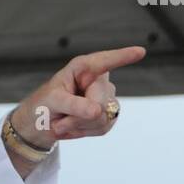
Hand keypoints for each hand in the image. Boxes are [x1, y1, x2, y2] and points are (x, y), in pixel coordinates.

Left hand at [11, 46, 146, 146]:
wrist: (42, 123)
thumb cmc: (44, 104)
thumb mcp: (53, 101)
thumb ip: (73, 105)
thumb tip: (98, 111)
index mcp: (83, 68)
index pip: (105, 61)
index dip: (123, 56)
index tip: (141, 51)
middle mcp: (99, 80)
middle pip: (101, 102)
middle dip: (79, 116)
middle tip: (60, 118)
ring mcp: (106, 98)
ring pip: (103, 118)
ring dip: (80, 125)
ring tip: (64, 121)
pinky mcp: (109, 115)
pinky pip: (104, 128)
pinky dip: (85, 131)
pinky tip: (74, 126)